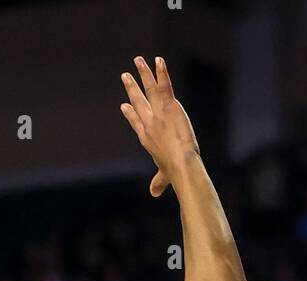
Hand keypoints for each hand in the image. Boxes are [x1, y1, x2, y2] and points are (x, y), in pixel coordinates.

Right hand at [119, 56, 199, 197]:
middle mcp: (149, 123)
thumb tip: (154, 194)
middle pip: (138, 101)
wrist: (181, 164)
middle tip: (125, 77)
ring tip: (138, 60)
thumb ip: (159, 183)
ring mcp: (158, 113)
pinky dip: (161, 72)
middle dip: (131, 88)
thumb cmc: (175, 172)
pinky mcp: (169, 106)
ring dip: (143, 73)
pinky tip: (158, 61)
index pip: (136, 122)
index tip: (124, 106)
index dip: (130, 113)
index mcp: (146, 138)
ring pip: (149, 89)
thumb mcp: (164, 176)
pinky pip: (165, 85)